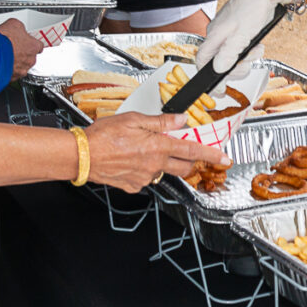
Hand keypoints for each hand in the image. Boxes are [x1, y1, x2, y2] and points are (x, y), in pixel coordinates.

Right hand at [0, 18, 43, 79]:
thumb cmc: (3, 39)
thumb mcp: (14, 24)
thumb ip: (20, 29)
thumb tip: (18, 29)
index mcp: (34, 46)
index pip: (39, 46)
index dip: (30, 43)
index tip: (26, 43)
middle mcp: (30, 60)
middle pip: (30, 57)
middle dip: (22, 53)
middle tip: (13, 48)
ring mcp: (22, 70)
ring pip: (21, 67)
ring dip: (15, 62)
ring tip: (5, 56)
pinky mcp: (13, 77)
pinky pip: (12, 74)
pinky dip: (8, 70)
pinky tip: (1, 63)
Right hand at [84, 113, 230, 192]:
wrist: (81, 156)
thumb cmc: (103, 136)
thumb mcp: (134, 120)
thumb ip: (160, 122)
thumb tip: (180, 119)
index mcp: (158, 146)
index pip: (192, 151)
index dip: (211, 154)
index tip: (224, 158)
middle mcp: (154, 164)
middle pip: (184, 168)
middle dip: (191, 163)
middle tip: (190, 156)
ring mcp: (144, 178)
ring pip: (163, 172)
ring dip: (162, 164)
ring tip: (144, 152)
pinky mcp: (133, 186)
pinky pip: (145, 179)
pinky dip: (143, 171)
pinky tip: (131, 161)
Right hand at [195, 0, 295, 73]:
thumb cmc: (253, 8)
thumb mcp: (242, 35)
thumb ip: (229, 53)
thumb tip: (218, 69)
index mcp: (214, 35)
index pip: (202, 61)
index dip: (209, 78)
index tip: (219, 90)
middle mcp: (218, 35)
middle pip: (219, 63)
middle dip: (236, 67)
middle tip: (247, 64)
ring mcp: (228, 33)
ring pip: (232, 56)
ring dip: (246, 59)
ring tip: (257, 50)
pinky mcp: (238, 32)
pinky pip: (240, 49)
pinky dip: (250, 51)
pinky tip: (257, 45)